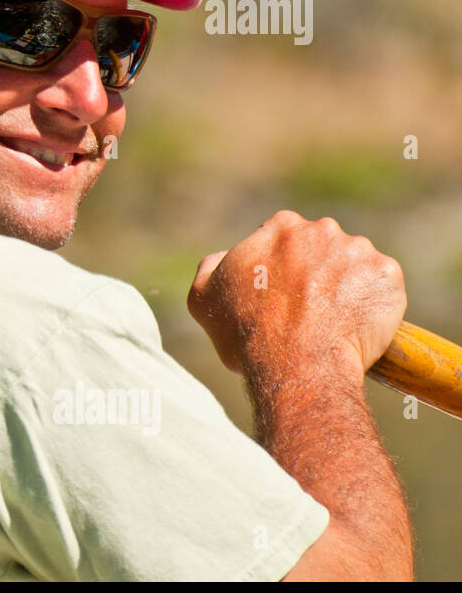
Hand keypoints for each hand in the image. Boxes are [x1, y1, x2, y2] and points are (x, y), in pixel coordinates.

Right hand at [186, 211, 406, 380]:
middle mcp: (322, 229)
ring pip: (354, 265)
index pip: (283, 238)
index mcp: (280, 227)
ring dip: (346, 285)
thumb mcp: (203, 297)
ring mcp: (359, 251)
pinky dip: (373, 302)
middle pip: (322, 247)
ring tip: (332, 321)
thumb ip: (212, 266)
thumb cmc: (246, 334)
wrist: (297, 366)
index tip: (280, 292)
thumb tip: (223, 258)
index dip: (280, 266)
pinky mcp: (388, 276)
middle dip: (316, 272)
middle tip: (307, 309)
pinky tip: (355, 325)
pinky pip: (382, 286)